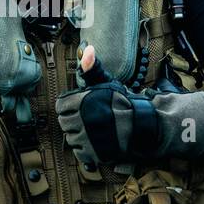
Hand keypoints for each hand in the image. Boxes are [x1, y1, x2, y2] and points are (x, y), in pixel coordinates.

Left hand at [55, 46, 203, 164]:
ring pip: (71, 138)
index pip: (60, 106)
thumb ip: (91, 68)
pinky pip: (79, 152)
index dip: (70, 106)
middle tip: (91, 119)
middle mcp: (82, 120)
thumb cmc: (123, 103)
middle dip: (75, 120)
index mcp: (82, 101)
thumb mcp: (106, 82)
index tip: (81, 107)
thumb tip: (86, 49)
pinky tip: (97, 141)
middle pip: (64, 122)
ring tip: (95, 130)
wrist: (143, 125)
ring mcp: (87, 139)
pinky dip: (86, 149)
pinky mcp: (93, 154)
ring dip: (80, 134)